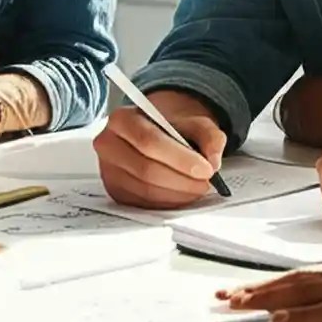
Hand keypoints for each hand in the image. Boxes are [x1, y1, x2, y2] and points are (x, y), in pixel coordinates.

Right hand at [93, 90, 226, 208]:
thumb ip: (210, 136)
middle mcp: (108, 143)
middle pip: (146, 169)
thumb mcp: (194, 123)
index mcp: (122, 119)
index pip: (149, 140)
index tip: (206, 169)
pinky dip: (167, 202)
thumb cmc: (171, 129)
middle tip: (205, 183)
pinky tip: (182, 195)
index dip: (179, 158)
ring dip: (177, 194)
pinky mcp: (115, 191)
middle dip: (181, 180)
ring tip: (197, 188)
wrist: (155, 134)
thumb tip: (213, 161)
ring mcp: (108, 170)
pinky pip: (142, 203)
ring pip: (145, 189)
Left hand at [220, 249, 321, 321]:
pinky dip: (305, 315)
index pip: (307, 274)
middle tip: (223, 297)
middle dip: (258, 290)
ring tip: (237, 305)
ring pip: (307, 294)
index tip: (244, 289)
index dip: (273, 282)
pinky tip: (282, 319)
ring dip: (268, 299)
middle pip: (297, 281)